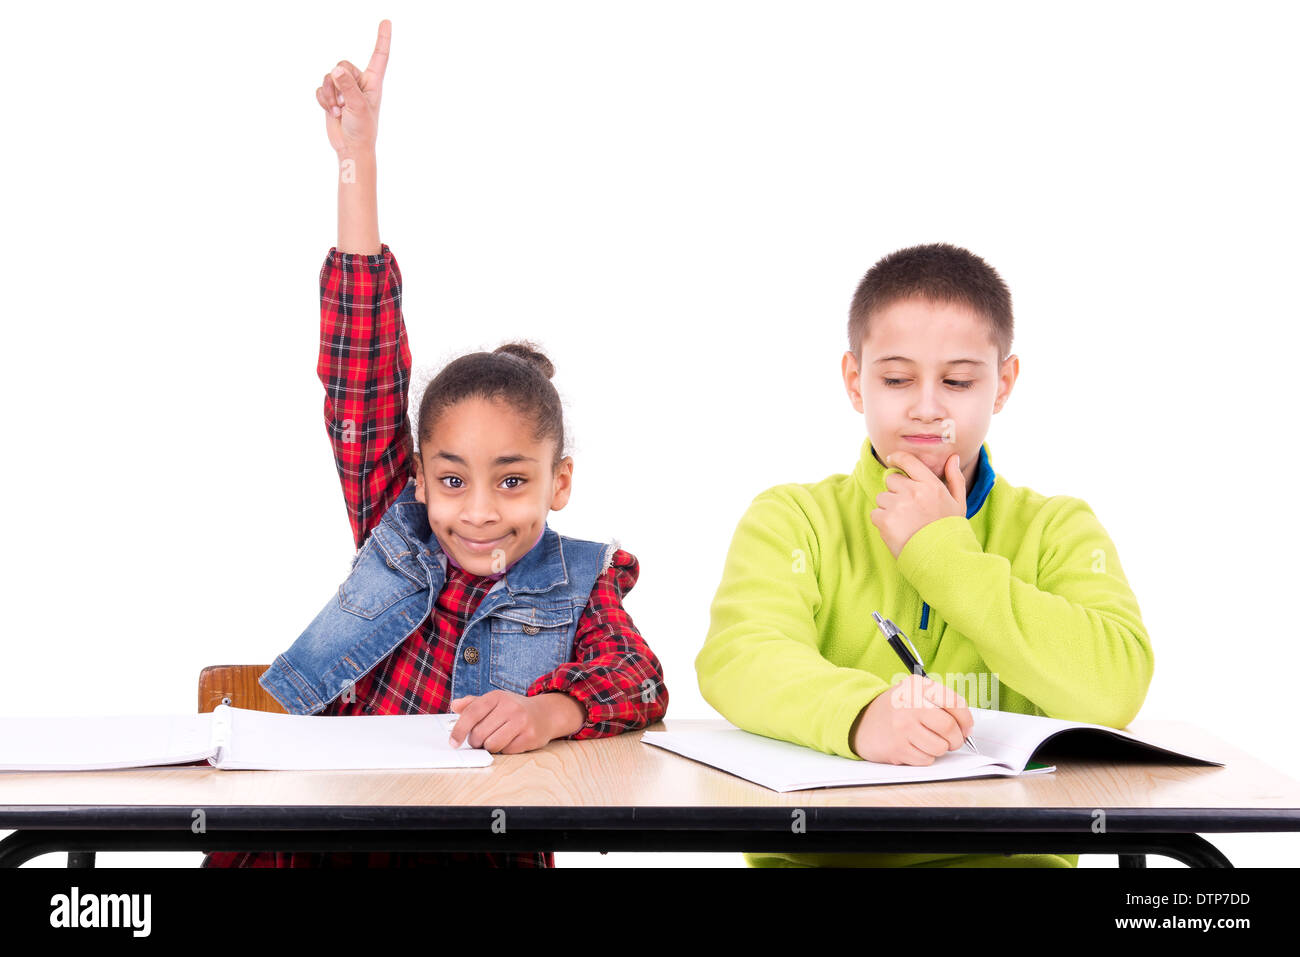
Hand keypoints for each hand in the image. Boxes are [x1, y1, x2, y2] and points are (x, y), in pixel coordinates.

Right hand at [315, 20, 390, 154]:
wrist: (350, 147)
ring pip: (328, 77)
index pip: (378, 56)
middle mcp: (358, 82)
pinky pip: (320, 89)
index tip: (386, 21)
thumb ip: (347, 86)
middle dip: (338, 83)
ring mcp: (344, 89)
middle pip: (342, 65)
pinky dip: (323, 100)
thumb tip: (336, 69)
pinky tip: (332, 112)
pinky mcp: (331, 97)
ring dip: (330, 95)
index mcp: (373, 83)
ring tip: (339, 109)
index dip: (382, 39)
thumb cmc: (362, 129)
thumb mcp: (358, 106)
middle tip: (343, 102)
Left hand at [447, 690, 585, 753]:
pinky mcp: (530, 736)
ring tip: (495, 740)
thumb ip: (473, 704)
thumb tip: (454, 705)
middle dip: (476, 741)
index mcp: (497, 696)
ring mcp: (521, 721)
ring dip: (489, 747)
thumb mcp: (495, 701)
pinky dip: (504, 750)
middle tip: (481, 739)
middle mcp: (509, 707)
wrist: (546, 714)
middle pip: (479, 733)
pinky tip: (510, 741)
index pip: (472, 713)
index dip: (459, 730)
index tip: (453, 743)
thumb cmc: (515, 709)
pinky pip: (506, 751)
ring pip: (491, 745)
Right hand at [850, 673, 973, 764]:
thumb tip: (967, 725)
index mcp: (918, 686)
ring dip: (940, 748)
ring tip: (929, 741)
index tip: (966, 727)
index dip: (966, 719)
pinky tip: (915, 747)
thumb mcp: (915, 692)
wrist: (862, 721)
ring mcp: (902, 727)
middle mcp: (909, 703)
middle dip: (956, 738)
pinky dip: (926, 757)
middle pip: (949, 727)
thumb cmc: (896, 709)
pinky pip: (926, 759)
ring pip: (940, 747)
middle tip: (952, 739)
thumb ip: (941, 702)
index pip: (955, 703)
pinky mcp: (897, 748)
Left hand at [869, 449, 966, 558]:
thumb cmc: (950, 531)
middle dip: (896, 492)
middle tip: (908, 509)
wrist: (942, 559)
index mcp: (931, 485)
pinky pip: (875, 513)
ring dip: (888, 508)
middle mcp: (913, 492)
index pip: (908, 461)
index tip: (892, 460)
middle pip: (891, 480)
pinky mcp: (886, 521)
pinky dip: (882, 522)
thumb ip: (955, 478)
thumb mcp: (959, 503)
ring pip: (882, 498)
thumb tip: (953, 457)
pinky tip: (897, 531)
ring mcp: (898, 506)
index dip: (897, 458)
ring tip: (905, 523)